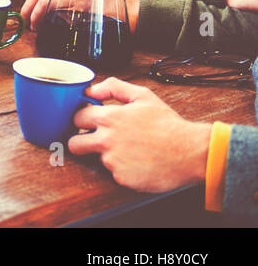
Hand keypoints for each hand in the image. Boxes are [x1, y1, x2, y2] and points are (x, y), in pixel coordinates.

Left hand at [21, 0, 139, 32]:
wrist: (134, 12)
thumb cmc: (112, 9)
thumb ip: (71, 1)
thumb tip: (50, 14)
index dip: (30, 1)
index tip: (26, 13)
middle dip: (27, 7)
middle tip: (24, 21)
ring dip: (33, 14)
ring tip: (34, 26)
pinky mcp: (80, 1)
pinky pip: (53, 4)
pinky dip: (42, 14)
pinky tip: (41, 24)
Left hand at [68, 78, 211, 192]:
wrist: (190, 152)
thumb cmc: (168, 125)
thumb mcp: (143, 96)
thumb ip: (113, 87)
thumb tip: (91, 90)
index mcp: (109, 118)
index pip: (77, 118)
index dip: (83, 119)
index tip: (88, 122)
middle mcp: (106, 140)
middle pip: (75, 143)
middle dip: (81, 140)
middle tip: (94, 140)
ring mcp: (113, 161)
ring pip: (97, 158)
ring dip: (107, 154)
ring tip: (129, 150)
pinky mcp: (122, 178)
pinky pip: (114, 173)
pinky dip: (123, 168)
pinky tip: (137, 161)